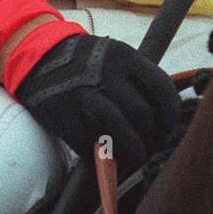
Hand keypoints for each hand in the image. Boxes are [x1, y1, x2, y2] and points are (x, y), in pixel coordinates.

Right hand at [15, 33, 181, 175]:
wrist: (39, 56)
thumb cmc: (87, 61)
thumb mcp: (115, 56)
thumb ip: (139, 80)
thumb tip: (168, 117)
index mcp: (124, 55)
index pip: (161, 87)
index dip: (172, 114)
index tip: (173, 129)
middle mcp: (105, 71)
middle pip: (142, 114)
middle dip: (152, 137)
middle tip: (153, 147)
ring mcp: (82, 93)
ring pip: (120, 130)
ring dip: (133, 151)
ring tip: (136, 158)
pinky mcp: (62, 114)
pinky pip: (89, 144)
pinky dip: (100, 156)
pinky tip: (105, 156)